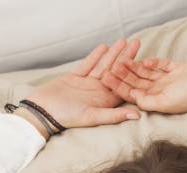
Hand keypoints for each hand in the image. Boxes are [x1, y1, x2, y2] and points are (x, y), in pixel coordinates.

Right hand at [19, 38, 142, 135]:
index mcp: (105, 101)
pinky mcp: (75, 77)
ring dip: (112, 53)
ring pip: (103, 65)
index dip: (133, 72)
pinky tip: (104, 46)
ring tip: (123, 41)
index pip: (123, 84)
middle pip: (115, 72)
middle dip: (126, 57)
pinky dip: (95, 56)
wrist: (43, 111)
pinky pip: (87, 64)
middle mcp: (98, 92)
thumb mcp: (93, 117)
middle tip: (137, 43)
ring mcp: (87, 84)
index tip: (144, 60)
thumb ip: (114, 115)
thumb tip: (137, 116)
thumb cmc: (67, 117)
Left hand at [100, 56, 186, 114]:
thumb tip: (133, 101)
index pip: (133, 93)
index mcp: (156, 101)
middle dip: (123, 75)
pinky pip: (161, 65)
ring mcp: (169, 80)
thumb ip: (148, 102)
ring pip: (147, 73)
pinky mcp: (177, 69)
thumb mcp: (166, 102)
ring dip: (135, 67)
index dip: (119, 86)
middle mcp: (161, 91)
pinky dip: (153, 62)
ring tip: (122, 60)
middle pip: (138, 82)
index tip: (106, 78)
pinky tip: (144, 60)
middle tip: (110, 66)